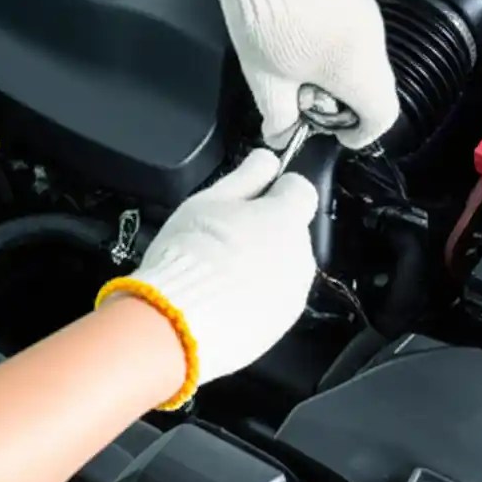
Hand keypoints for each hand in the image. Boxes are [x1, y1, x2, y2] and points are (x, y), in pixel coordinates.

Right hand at [95, 149, 317, 408]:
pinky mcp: (282, 322)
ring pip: (285, 265)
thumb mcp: (210, 200)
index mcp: (287, 217)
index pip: (301, 190)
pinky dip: (257, 295)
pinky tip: (225, 298)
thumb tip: (268, 159)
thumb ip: (246, 175)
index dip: (277, 189)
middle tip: (225, 237)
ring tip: (221, 272)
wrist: (179, 321)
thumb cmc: (191, 252)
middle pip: (291, 230)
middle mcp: (301, 253)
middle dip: (266, 230)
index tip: (253, 197)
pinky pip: (274, 298)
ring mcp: (295, 291)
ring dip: (264, 264)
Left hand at [193, 0, 398, 149]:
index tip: (338, 133)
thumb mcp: (264, 78)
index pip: (382, 116)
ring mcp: (368, 13)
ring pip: (365, 57)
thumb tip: (281, 134)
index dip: (361, 133)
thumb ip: (278, 115)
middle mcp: (374, 42)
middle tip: (306, 97)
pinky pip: (357, 30)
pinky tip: (302, 32)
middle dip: (343, 100)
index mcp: (358, 70)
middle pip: (374, 86)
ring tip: (298, 61)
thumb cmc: (263, 16)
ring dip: (340, 70)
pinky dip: (338, 42)